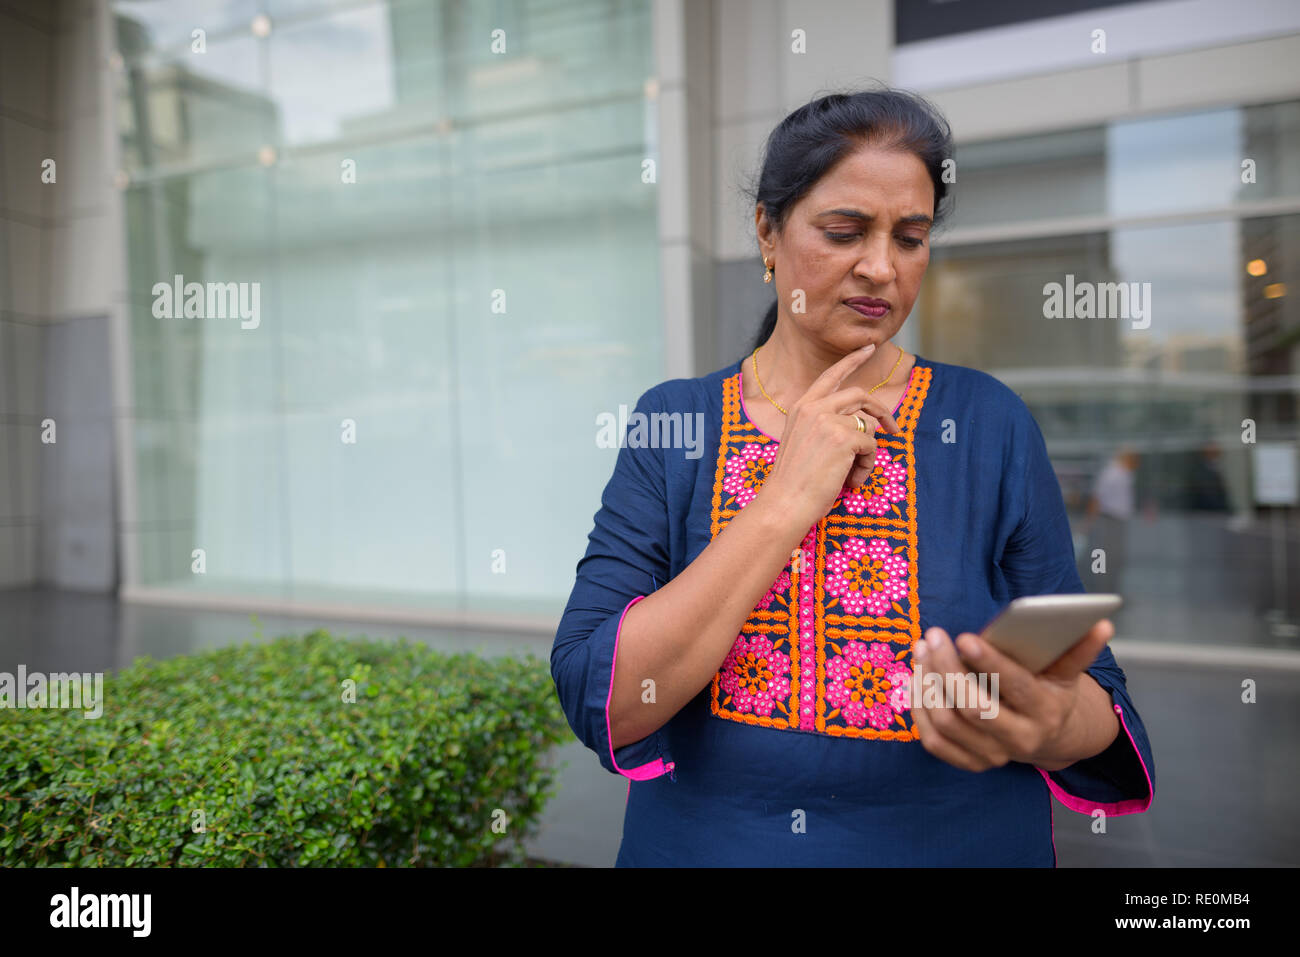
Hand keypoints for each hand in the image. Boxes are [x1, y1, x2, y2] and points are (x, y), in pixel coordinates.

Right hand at [759, 344, 903, 528]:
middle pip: (860, 395)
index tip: (869, 347)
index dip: (852, 360)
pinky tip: (852, 479)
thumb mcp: (803, 442)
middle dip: (882, 411)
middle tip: (894, 429)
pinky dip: (867, 465)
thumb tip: (864, 425)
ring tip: (853, 473)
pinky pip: (871, 446)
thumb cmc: (794, 481)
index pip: (830, 375)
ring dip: (868, 453)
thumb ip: (825, 425)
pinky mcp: (844, 438)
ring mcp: (829, 421)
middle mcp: (814, 408)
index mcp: (801, 407)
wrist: (785, 502)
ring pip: (868, 427)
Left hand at [908, 618, 1115, 771]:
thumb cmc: (1050, 691)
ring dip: (928, 683)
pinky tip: (917, 679)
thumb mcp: (1066, 672)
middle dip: (947, 668)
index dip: (989, 663)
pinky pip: (934, 742)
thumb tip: (1102, 624)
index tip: (963, 637)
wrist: (1049, 737)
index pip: (1015, 687)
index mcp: (1045, 711)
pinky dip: (919, 709)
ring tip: (921, 650)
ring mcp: (994, 755)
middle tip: (933, 636)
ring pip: (948, 722)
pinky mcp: (971, 763)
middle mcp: (1020, 738)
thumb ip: (1078, 649)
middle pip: (973, 707)